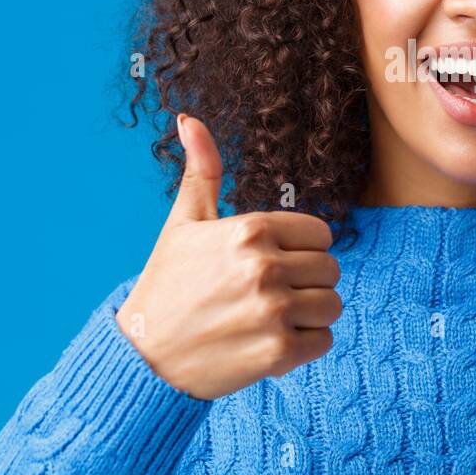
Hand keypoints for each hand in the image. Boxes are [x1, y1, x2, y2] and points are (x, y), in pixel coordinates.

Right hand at [115, 112, 342, 399]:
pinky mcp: (278, 353)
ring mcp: (272, 310)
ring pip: (332, 305)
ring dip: (308, 316)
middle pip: (330, 269)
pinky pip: (325, 341)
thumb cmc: (167, 284)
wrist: (143, 355)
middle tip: (266, 296)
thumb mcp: (183, 223)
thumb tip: (189, 119)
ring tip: (270, 319)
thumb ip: (201, 172)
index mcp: (250, 229)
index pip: (321, 233)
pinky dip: (304, 346)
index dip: (301, 250)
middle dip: (305, 283)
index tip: (273, 264)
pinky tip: (269, 342)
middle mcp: (265, 266)